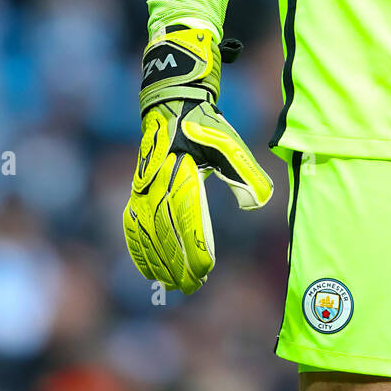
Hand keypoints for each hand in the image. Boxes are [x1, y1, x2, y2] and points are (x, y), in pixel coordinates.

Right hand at [123, 26, 272, 292]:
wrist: (171, 104)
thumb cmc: (205, 125)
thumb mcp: (229, 143)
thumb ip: (245, 172)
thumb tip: (257, 203)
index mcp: (180, 171)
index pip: (187, 218)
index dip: (193, 246)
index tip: (206, 269)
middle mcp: (156, 183)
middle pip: (164, 232)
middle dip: (176, 263)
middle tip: (192, 286)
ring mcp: (142, 189)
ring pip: (147, 234)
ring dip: (158, 262)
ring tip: (173, 285)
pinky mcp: (136, 193)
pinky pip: (133, 228)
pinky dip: (139, 251)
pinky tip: (148, 271)